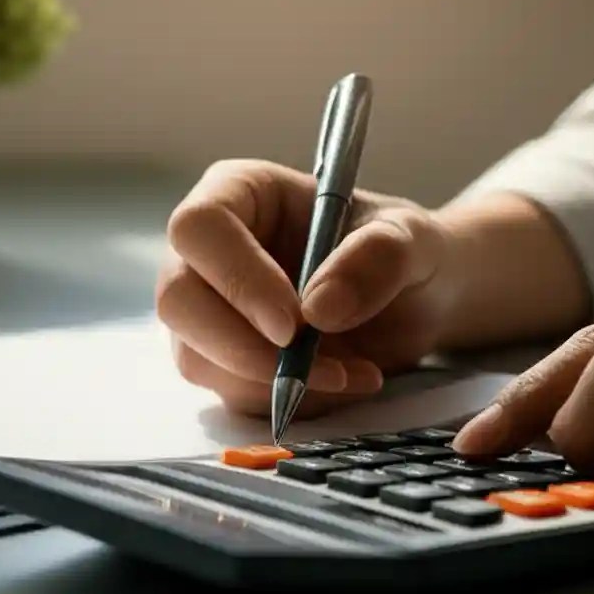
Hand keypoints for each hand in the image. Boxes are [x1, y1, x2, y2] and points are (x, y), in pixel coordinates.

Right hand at [155, 159, 459, 417]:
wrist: (416, 300)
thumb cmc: (404, 250)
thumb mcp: (411, 239)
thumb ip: (376, 259)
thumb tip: (319, 310)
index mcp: (239, 194)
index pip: (200, 230)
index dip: (236, 278)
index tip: (293, 325)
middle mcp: (209, 251)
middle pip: (177, 301)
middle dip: (241, 347)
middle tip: (316, 368)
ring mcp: (209, 309)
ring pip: (198, 358)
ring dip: (275, 381)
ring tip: (352, 371)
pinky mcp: (224, 360)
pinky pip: (232, 393)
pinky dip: (289, 400)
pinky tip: (342, 381)